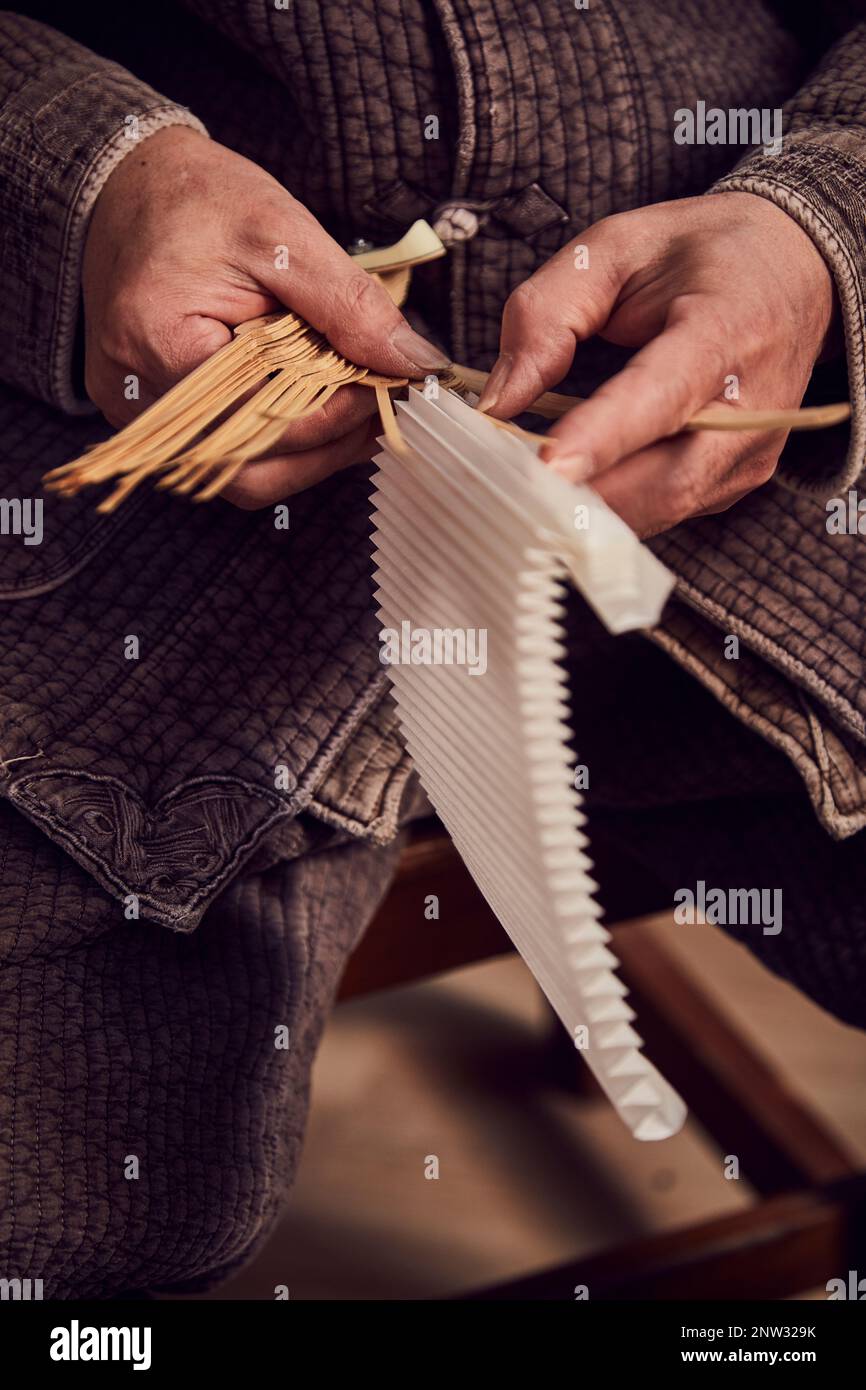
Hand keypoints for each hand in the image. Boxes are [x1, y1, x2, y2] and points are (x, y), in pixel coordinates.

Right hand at [82, 126, 446, 506]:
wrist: (131, 188)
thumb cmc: (199, 201)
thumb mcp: (284, 235)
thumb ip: (350, 305)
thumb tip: (414, 363)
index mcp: (158, 339)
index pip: (259, 420)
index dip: (334, 417)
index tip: (386, 386)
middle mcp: (135, 393)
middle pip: (247, 472)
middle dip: (326, 449)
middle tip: (380, 409)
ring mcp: (138, 414)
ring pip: (240, 476)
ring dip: (309, 454)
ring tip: (357, 410)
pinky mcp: (152, 418)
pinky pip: (225, 455)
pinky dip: (280, 443)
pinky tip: (319, 410)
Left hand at [478, 193, 836, 535]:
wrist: (795, 271)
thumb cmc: (702, 256)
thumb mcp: (613, 248)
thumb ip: (548, 313)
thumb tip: (500, 400)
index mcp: (725, 330)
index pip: (662, 397)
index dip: (603, 438)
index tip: (547, 469)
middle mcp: (751, 408)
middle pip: (660, 482)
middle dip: (577, 496)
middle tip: (502, 491)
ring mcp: (747, 456)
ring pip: (656, 512)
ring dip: (585, 513)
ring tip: (522, 492)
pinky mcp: (733, 483)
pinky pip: (661, 513)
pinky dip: (608, 512)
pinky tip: (566, 492)